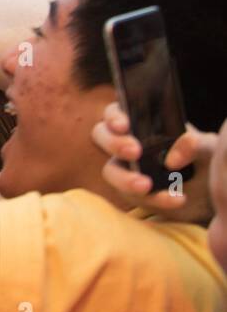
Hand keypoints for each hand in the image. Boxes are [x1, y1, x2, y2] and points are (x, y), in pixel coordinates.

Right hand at [90, 101, 214, 220]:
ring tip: (146, 185)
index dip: (114, 116)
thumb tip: (171, 159)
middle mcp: (127, 142)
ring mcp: (126, 168)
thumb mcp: (206, 147)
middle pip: (101, 135)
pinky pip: (133, 196)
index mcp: (140, 122)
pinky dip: (154, 198)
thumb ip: (194, 145)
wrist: (210, 189)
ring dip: (124, 178)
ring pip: (110, 170)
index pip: (115, 112)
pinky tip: (176, 199)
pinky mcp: (133, 192)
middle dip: (114, 143)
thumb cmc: (203, 157)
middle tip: (134, 152)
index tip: (125, 125)